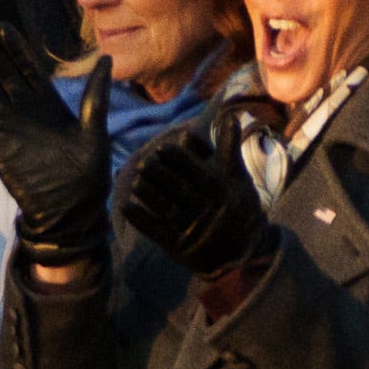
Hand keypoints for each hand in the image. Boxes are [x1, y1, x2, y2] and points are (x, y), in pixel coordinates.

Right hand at [0, 26, 111, 263]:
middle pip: (2, 74)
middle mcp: (25, 111)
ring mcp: (9, 127)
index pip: (28, 68)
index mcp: (49, 103)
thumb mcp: (95, 130)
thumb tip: (107, 58)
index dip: (16, 48)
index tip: (4, 27)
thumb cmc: (87, 175)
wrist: (68, 211)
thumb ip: (95, 96)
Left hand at [116, 108, 272, 279]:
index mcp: (225, 194)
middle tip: (144, 161)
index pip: (200, 174)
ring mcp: (194, 233)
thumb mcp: (238, 178)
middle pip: (182, 191)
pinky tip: (126, 206)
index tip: (163, 146)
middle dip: (162, 176)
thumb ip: (228, 149)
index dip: (181, 160)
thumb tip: (228, 116)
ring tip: (135, 180)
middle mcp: (210, 214)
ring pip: (169, 211)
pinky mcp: (179, 249)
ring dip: (150, 195)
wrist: (242, 252)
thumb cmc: (238, 205)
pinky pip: (158, 233)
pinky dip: (142, 220)